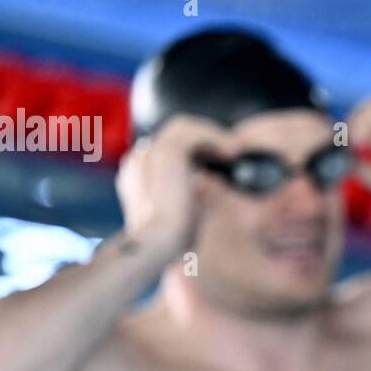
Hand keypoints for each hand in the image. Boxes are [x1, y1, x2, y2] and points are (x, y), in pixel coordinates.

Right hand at [115, 115, 238, 257]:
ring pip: (183, 127)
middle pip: (173, 133)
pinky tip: (231, 152)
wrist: (158, 242)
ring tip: (233, 150)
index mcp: (136, 174)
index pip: (165, 150)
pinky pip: (194, 134)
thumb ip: (192, 193)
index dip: (193, 150)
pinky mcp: (166, 151)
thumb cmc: (171, 240)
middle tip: (228, 150)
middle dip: (203, 136)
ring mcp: (150, 153)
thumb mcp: (182, 212)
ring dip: (211, 134)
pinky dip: (215, 138)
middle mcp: (139, 160)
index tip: (216, 159)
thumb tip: (212, 183)